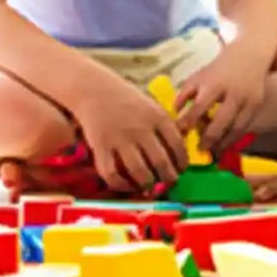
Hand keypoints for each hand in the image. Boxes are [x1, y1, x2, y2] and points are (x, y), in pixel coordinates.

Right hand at [75, 75, 184, 190]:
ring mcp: (120, 138)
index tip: (181, 170)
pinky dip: (121, 185)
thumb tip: (180, 151)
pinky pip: (111, 173)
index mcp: (157, 117)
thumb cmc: (126, 100)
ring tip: (150, 187)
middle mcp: (140, 128)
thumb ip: (165, 126)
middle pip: (160, 162)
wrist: (94, 89)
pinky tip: (127, 186)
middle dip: (168, 178)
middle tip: (169, 183)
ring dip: (147, 184)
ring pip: (139, 171)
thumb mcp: (151, 106)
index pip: (177, 145)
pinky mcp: (100, 147)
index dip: (182, 162)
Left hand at [176, 47, 268, 155]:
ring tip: (214, 153)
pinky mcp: (257, 105)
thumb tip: (174, 113)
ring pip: (235, 129)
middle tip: (200, 150)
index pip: (199, 108)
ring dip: (224, 143)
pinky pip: (246, 126)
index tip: (180, 135)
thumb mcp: (199, 75)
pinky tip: (227, 144)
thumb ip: (185, 93)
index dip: (188, 123)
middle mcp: (232, 93)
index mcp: (214, 84)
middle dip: (208, 139)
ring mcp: (247, 100)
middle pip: (220, 123)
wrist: (250, 54)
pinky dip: (236, 138)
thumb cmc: (220, 67)